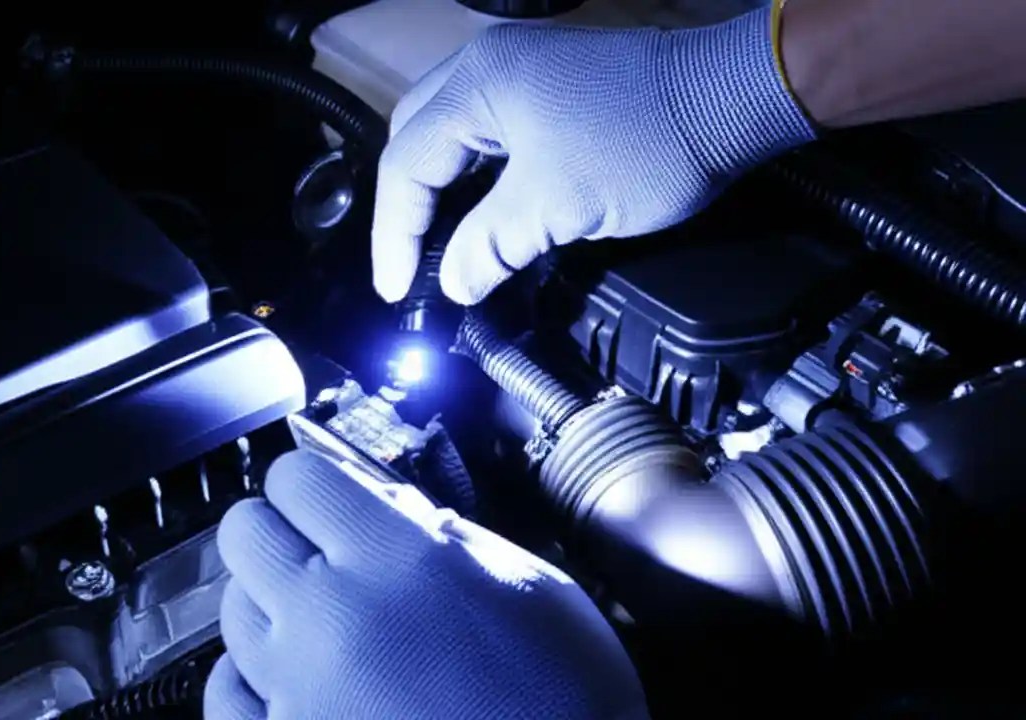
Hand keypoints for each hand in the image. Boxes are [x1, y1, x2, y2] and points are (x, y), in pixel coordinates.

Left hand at [205, 450, 647, 718]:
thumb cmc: (569, 698)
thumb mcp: (534, 585)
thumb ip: (446, 536)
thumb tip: (387, 506)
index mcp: (398, 560)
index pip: (296, 476)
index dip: (317, 482)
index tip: (334, 499)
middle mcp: (331, 617)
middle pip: (245, 532)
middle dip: (281, 531)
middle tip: (323, 553)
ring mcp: (297, 690)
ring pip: (232, 608)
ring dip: (272, 605)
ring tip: (327, 626)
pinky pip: (225, 693)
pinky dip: (251, 678)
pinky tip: (294, 679)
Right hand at [371, 7, 814, 304]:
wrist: (733, 95)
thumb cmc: (646, 144)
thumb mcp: (558, 207)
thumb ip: (491, 247)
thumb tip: (455, 285)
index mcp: (476, 83)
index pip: (406, 163)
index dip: (395, 235)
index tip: (399, 291)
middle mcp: (486, 63)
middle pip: (414, 137)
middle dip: (406, 205)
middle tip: (410, 264)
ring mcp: (518, 66)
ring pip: (448, 131)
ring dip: (438, 188)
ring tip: (438, 243)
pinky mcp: (549, 81)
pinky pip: (484, 127)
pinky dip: (472, 172)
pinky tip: (480, 209)